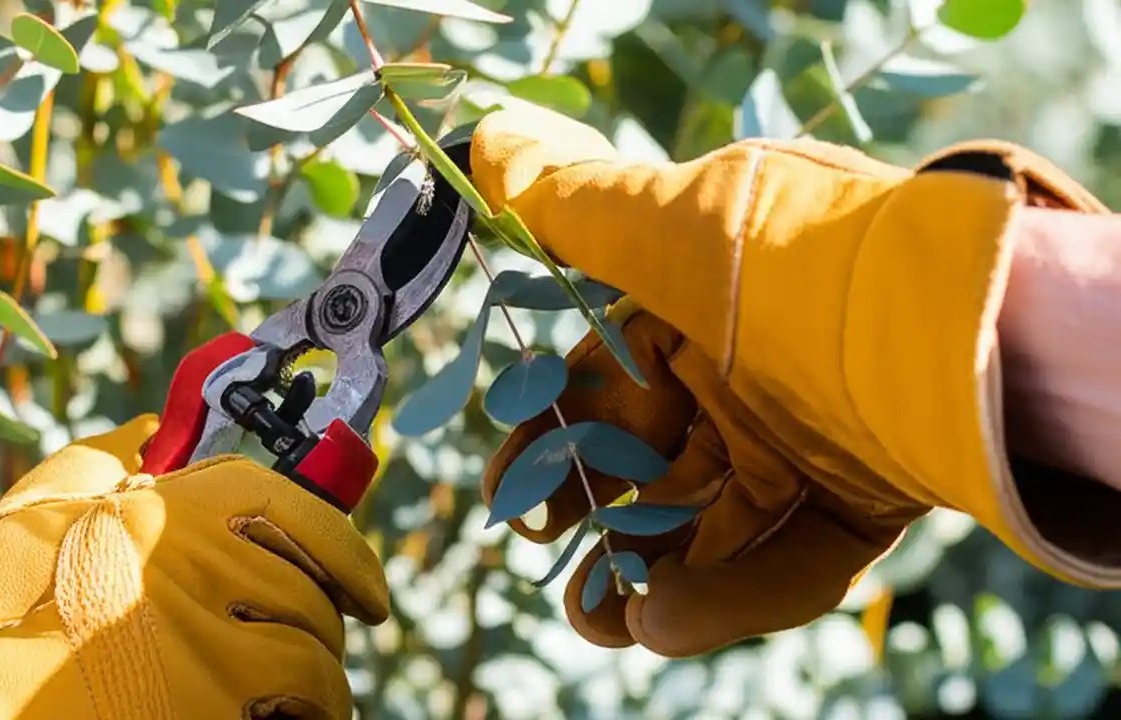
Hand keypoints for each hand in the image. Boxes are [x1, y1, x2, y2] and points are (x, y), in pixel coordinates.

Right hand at [0, 415, 387, 718]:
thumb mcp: (47, 504)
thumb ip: (108, 464)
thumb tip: (148, 431)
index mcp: (174, 506)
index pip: (304, 513)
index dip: (350, 556)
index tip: (369, 593)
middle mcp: (204, 566)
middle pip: (315, 600)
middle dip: (318, 631)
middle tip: (300, 653)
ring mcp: (211, 644)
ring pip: (314, 663)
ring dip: (313, 685)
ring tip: (283, 701)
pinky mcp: (211, 710)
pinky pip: (292, 716)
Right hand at [472, 104, 1120, 656]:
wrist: (957, 315)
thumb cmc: (798, 258)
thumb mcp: (674, 221)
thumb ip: (580, 211)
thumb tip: (493, 156)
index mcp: (699, 312)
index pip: (603, 383)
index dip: (550, 435)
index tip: (507, 488)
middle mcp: (752, 379)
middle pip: (651, 461)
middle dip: (591, 510)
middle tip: (544, 550)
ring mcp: (812, 444)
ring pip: (714, 526)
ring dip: (647, 573)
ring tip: (597, 616)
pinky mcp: (867, 504)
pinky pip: (790, 563)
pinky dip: (725, 598)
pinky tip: (658, 624)